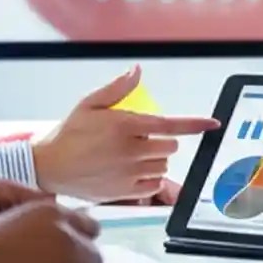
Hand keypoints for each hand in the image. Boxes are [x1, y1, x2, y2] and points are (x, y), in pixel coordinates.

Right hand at [34, 66, 219, 201]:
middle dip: (161, 140)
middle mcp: (130, 150)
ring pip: (163, 165)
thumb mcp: (89, 104)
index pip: (169, 124)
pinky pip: (154, 185)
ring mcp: (129, 173)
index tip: (213, 124)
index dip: (195, 124)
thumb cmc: (69, 133)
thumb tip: (137, 71)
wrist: (50, 167)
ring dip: (155, 160)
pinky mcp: (126, 192)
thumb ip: (117, 88)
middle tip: (139, 138)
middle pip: (170, 146)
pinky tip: (132, 171)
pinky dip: (149, 178)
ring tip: (131, 155)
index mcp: (124, 125)